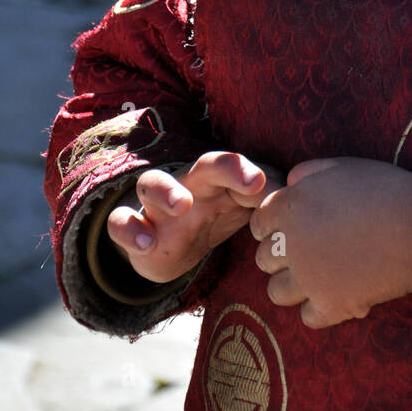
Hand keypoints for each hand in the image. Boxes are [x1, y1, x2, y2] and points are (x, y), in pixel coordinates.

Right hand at [106, 152, 283, 282]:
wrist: (168, 247)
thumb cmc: (212, 216)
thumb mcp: (238, 210)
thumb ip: (264, 202)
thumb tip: (291, 198)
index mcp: (220, 179)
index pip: (242, 166)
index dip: (260, 174)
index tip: (276, 189)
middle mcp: (189, 183)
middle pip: (205, 163)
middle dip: (228, 166)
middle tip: (251, 180)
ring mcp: (156, 205)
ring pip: (151, 182)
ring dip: (166, 190)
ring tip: (181, 204)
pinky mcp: (134, 229)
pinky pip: (120, 222)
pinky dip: (129, 230)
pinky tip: (145, 244)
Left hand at [249, 157, 411, 327]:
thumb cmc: (386, 190)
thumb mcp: (343, 167)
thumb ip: (307, 173)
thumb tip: (289, 183)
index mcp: (289, 207)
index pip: (258, 224)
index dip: (276, 226)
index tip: (298, 228)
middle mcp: (290, 243)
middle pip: (263, 259)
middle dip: (283, 257)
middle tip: (314, 252)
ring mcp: (308, 278)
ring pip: (277, 292)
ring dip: (295, 286)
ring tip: (322, 276)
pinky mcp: (330, 306)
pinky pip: (308, 316)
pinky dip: (322, 309)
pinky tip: (341, 293)